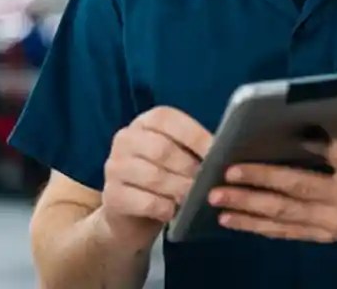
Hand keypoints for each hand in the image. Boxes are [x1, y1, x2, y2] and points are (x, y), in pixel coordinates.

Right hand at [99, 106, 212, 250]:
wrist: (130, 216)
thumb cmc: (162, 180)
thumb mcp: (176, 158)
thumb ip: (193, 150)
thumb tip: (224, 153)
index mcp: (144, 122)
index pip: (167, 119)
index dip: (194, 135)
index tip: (218, 153)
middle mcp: (125, 139)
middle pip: (161, 149)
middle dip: (190, 168)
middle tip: (208, 183)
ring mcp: (114, 166)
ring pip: (154, 176)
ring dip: (180, 189)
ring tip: (194, 199)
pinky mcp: (111, 195)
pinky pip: (145, 201)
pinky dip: (164, 208)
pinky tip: (172, 212)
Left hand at [208, 119, 336, 242]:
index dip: (323, 148)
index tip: (298, 134)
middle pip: (300, 188)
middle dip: (262, 179)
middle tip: (229, 171)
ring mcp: (332, 223)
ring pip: (285, 213)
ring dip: (248, 206)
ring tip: (218, 197)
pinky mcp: (321, 235)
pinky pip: (284, 231)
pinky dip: (255, 226)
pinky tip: (229, 219)